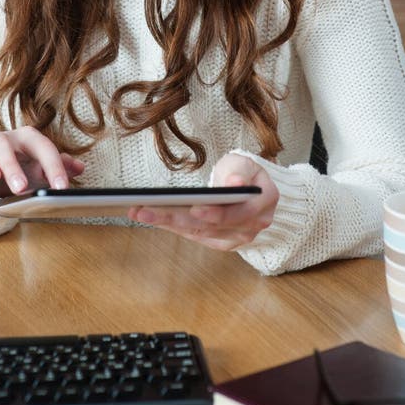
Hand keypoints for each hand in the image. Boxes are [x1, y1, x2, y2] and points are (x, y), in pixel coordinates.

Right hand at [0, 126, 84, 199]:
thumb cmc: (25, 169)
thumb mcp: (44, 170)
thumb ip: (61, 167)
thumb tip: (79, 167)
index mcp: (27, 138)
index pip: (42, 146)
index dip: (53, 165)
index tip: (62, 187)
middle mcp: (4, 140)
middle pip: (6, 145)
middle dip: (13, 165)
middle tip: (22, 188)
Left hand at [127, 153, 278, 250]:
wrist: (246, 184)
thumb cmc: (243, 171)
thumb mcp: (244, 162)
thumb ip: (239, 171)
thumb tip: (235, 184)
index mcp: (264, 204)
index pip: (239, 213)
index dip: (216, 214)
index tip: (194, 209)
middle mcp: (253, 226)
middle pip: (212, 226)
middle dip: (177, 219)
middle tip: (147, 212)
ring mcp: (238, 238)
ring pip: (199, 233)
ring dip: (168, 224)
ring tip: (141, 213)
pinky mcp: (221, 242)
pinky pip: (195, 236)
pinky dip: (174, 228)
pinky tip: (154, 219)